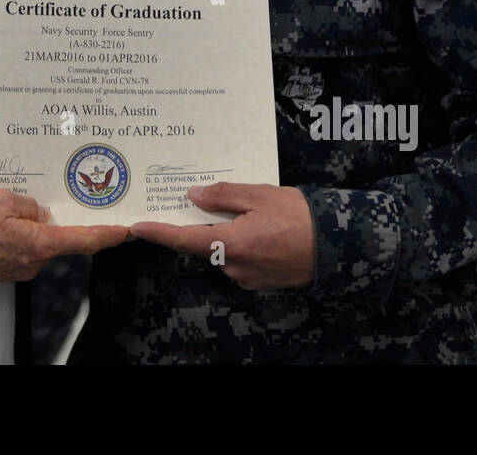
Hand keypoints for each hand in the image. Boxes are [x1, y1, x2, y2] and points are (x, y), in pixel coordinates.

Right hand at [0, 190, 128, 285]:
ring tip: (16, 205)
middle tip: (62, 198)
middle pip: (59, 238)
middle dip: (60, 220)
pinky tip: (3, 220)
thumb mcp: (2, 201)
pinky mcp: (3, 270)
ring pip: (38, 242)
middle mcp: (34, 262)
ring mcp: (19, 269)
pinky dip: (20, 233)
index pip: (83, 240)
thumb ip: (29, 206)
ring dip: (34, 225)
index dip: (107, 234)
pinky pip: (21, 247)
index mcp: (39, 244)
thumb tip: (40, 214)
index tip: (127, 230)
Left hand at [128, 183, 314, 290]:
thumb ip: (223, 195)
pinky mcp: (260, 281)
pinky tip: (257, 227)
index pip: (183, 240)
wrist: (339, 246)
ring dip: (224, 232)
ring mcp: (247, 277)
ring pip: (222, 251)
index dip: (159, 233)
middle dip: (199, 224)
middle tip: (197, 199)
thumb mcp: (260, 195)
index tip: (137, 227)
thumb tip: (194, 196)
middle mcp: (234, 266)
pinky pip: (239, 259)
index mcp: (231, 244)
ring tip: (245, 209)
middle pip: (203, 244)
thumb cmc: (300, 216)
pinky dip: (240, 243)